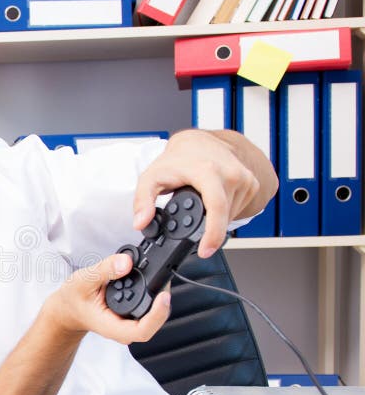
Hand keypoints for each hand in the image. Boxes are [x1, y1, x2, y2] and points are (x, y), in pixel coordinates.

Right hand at [47, 254, 169, 344]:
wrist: (69, 307)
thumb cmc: (74, 299)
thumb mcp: (83, 280)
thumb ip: (105, 270)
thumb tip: (126, 262)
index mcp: (112, 327)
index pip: (142, 330)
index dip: (157, 314)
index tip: (163, 296)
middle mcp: (125, 329)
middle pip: (155, 321)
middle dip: (162, 299)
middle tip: (164, 274)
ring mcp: (130, 324)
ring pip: (155, 314)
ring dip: (159, 293)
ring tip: (158, 273)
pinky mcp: (133, 316)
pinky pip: (150, 307)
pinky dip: (153, 292)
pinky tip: (150, 278)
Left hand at [133, 129, 261, 257]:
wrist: (198, 144)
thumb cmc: (177, 160)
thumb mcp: (151, 178)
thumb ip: (142, 201)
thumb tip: (141, 223)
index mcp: (209, 172)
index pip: (217, 208)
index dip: (212, 234)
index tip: (205, 250)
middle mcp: (231, 174)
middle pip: (223, 217)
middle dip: (208, 228)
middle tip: (193, 224)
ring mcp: (245, 178)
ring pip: (232, 215)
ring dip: (217, 220)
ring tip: (201, 206)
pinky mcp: (252, 183)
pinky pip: (239, 208)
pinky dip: (225, 212)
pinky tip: (212, 202)